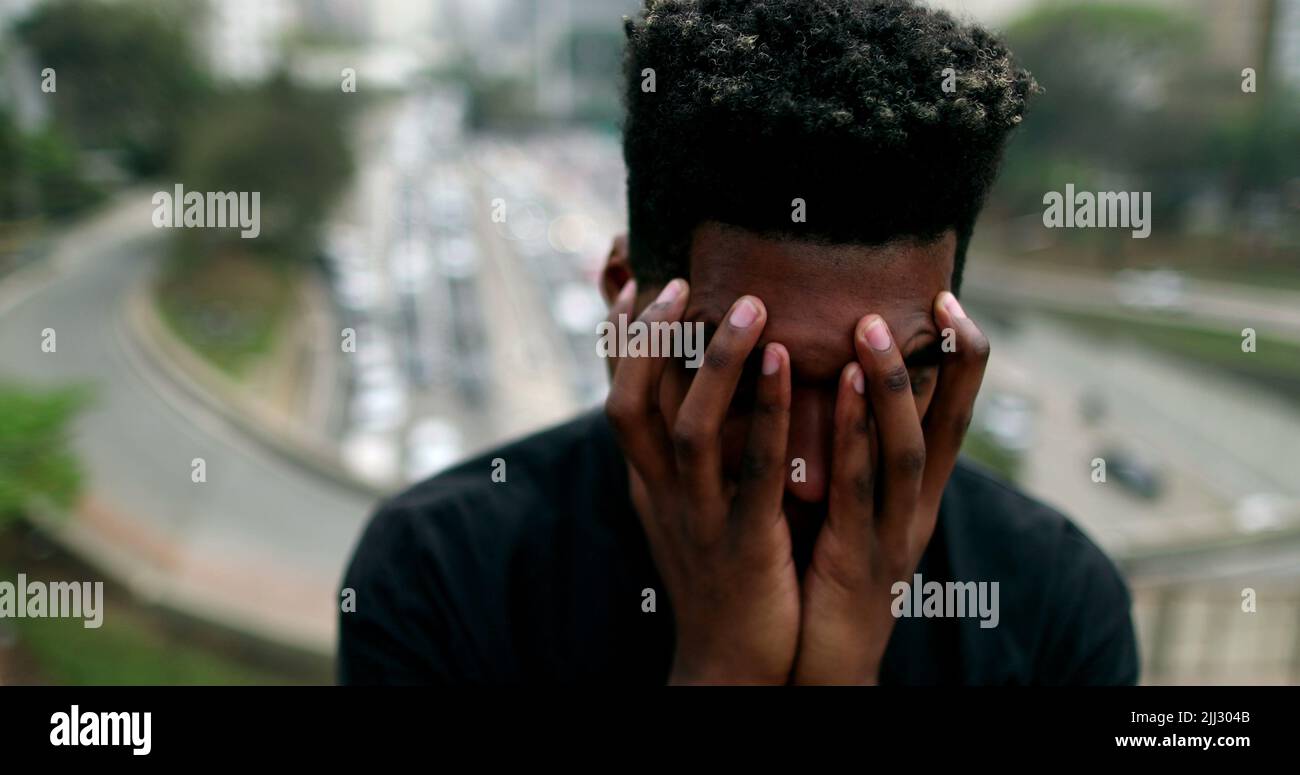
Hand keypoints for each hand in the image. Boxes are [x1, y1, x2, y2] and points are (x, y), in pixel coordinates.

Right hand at [604, 279, 800, 684]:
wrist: (732, 664)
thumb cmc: (721, 572)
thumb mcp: (692, 504)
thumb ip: (691, 448)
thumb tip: (701, 382)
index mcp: (647, 480)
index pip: (619, 394)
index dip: (621, 337)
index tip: (633, 276)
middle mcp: (660, 492)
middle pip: (629, 402)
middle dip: (649, 338)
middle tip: (676, 278)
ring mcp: (698, 518)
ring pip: (688, 428)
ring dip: (716, 362)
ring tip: (748, 305)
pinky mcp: (743, 542)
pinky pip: (752, 469)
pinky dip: (765, 412)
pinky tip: (787, 364)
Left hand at [793, 291, 989, 683]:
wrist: (821, 670)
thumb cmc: (826, 581)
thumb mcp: (849, 514)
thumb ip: (849, 457)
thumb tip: (832, 388)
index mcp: (915, 499)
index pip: (952, 418)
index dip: (962, 362)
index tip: (952, 299)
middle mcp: (915, 512)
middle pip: (947, 427)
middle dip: (947, 362)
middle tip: (939, 298)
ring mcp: (891, 536)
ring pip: (905, 451)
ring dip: (891, 385)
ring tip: (874, 325)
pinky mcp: (855, 559)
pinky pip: (856, 488)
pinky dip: (852, 434)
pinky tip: (837, 386)